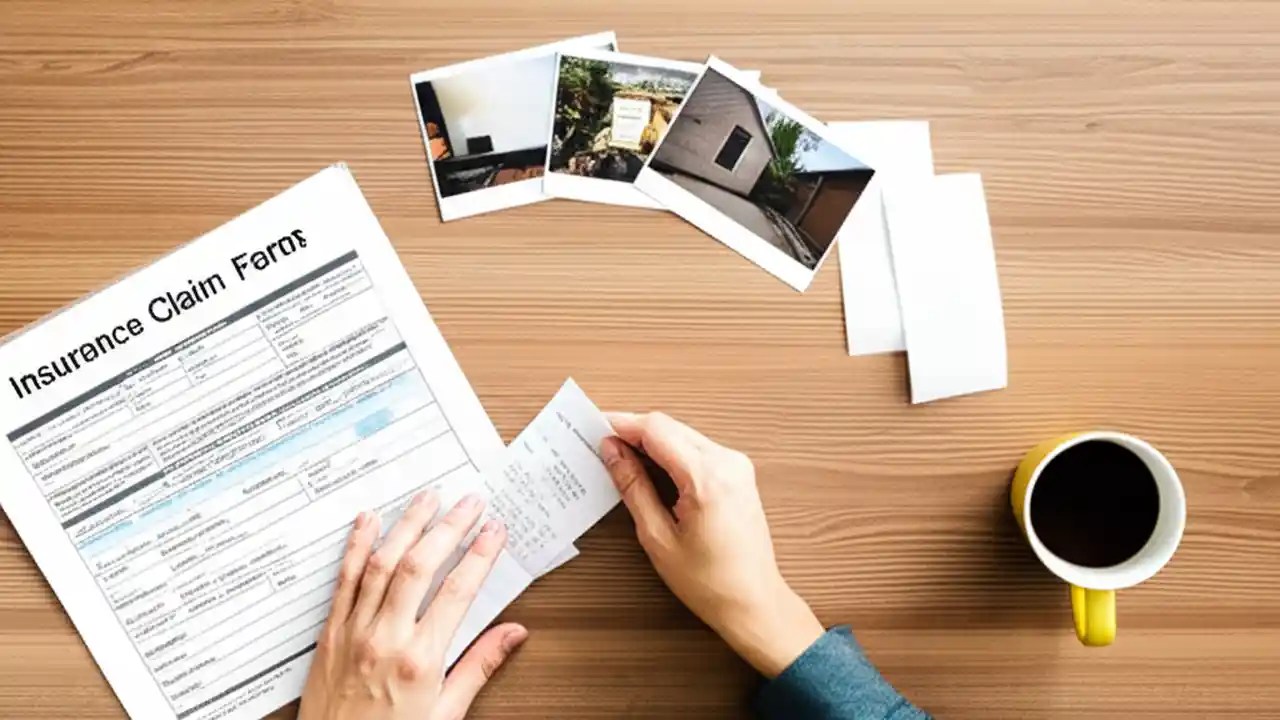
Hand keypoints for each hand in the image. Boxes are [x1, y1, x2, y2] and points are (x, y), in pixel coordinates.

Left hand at [298, 492, 527, 719]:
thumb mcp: (446, 714)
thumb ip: (479, 667)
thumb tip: (512, 634)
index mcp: (421, 660)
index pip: (458, 591)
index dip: (480, 554)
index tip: (494, 531)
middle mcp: (386, 638)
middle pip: (421, 566)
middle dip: (448, 527)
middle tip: (469, 502)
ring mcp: (355, 631)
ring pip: (382, 563)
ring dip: (407, 525)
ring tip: (427, 498)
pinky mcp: (331, 632)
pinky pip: (345, 580)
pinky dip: (357, 546)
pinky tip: (368, 523)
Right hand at [601, 412, 823, 677]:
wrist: (754, 602)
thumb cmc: (710, 582)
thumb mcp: (657, 537)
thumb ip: (633, 487)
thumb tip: (612, 452)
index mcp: (708, 478)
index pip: (656, 430)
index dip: (622, 424)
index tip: (595, 427)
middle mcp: (728, 463)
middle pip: (669, 426)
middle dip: (633, 431)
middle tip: (602, 445)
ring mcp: (737, 465)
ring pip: (682, 434)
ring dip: (651, 441)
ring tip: (621, 459)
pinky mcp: (739, 473)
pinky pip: (697, 448)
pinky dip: (670, 451)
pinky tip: (651, 467)